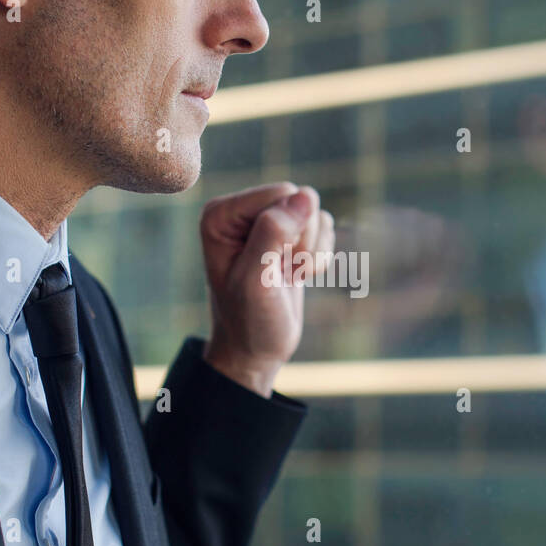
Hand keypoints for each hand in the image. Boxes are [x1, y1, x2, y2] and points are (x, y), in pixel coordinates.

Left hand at [199, 181, 334, 396]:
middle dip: (301, 242)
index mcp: (221, 214)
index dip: (289, 232)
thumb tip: (306, 196)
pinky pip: (323, 226)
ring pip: (315, 214)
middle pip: (301, 201)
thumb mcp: (256, 280)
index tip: (271, 266)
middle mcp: (240, 211)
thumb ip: (274, 233)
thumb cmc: (249, 320)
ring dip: (311, 253)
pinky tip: (296, 276)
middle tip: (281, 274)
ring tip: (287, 277)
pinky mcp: (288, 233)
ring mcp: (265, 220)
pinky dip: (318, 257)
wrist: (256, 349)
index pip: (281, 195)